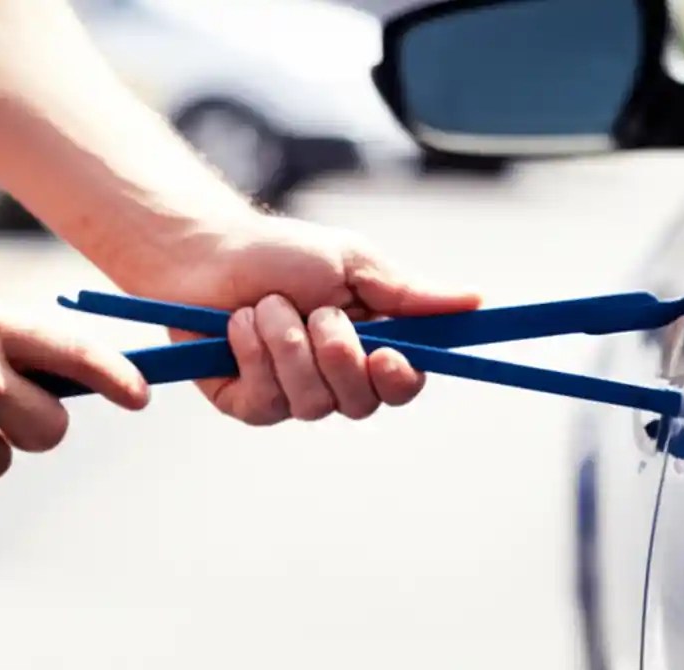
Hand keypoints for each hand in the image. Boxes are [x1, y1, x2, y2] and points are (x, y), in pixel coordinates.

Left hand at [123, 215, 481, 425]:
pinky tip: (238, 325)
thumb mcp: (352, 263)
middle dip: (335, 353)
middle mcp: (334, 380)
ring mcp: (290, 397)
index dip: (399, 380)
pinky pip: (266, 401)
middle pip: (359, 403)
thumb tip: (475, 300)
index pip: (402, 385)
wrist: (208, 252)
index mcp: (369, 348)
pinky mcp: (248, 403)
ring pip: (311, 402)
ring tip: (267, 304)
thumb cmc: (282, 254)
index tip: (387, 355)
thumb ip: (408, 292)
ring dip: (287, 344)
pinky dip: (252, 353)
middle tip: (316, 311)